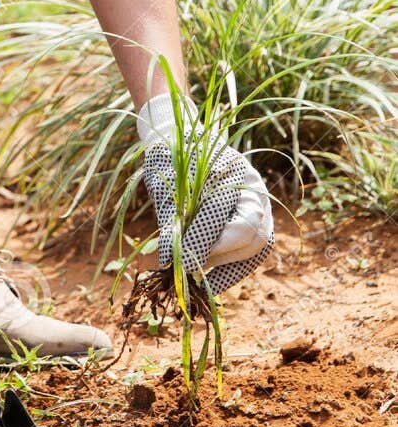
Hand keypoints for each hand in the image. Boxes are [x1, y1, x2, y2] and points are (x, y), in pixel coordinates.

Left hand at [137, 92, 273, 294]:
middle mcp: (254, 188)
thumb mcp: (166, 183)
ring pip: (258, 245)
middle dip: (217, 255)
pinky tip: (210, 286)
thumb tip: (169, 263)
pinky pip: (252, 254)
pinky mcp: (257, 224)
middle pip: (251, 232)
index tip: (175, 262)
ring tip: (196, 282)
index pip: (218, 212)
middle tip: (186, 270)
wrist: (184, 140)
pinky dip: (232, 271)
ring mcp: (261, 205)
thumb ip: (170, 219)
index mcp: (232, 169)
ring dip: (228, 268)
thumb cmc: (172, 160)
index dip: (197, 240)